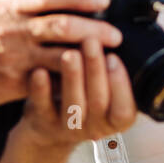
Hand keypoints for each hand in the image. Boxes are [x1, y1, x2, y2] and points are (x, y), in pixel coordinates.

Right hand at [0, 0, 122, 110]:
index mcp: (6, 4)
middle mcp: (14, 28)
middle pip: (65, 25)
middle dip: (96, 29)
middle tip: (116, 33)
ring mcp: (15, 58)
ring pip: (63, 55)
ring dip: (91, 56)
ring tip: (110, 57)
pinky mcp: (12, 84)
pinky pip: (49, 83)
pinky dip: (70, 82)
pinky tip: (86, 84)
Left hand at [17, 36, 137, 148]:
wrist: (50, 123)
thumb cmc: (85, 94)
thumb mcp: (105, 88)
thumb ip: (111, 70)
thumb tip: (116, 34)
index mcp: (115, 120)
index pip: (124, 110)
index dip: (120, 84)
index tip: (114, 56)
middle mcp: (95, 128)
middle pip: (98, 102)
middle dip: (95, 70)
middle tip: (91, 41)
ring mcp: (68, 127)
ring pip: (72, 105)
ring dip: (72, 77)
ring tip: (70, 53)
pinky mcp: (43, 122)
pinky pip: (42, 107)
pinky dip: (41, 89)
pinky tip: (39, 70)